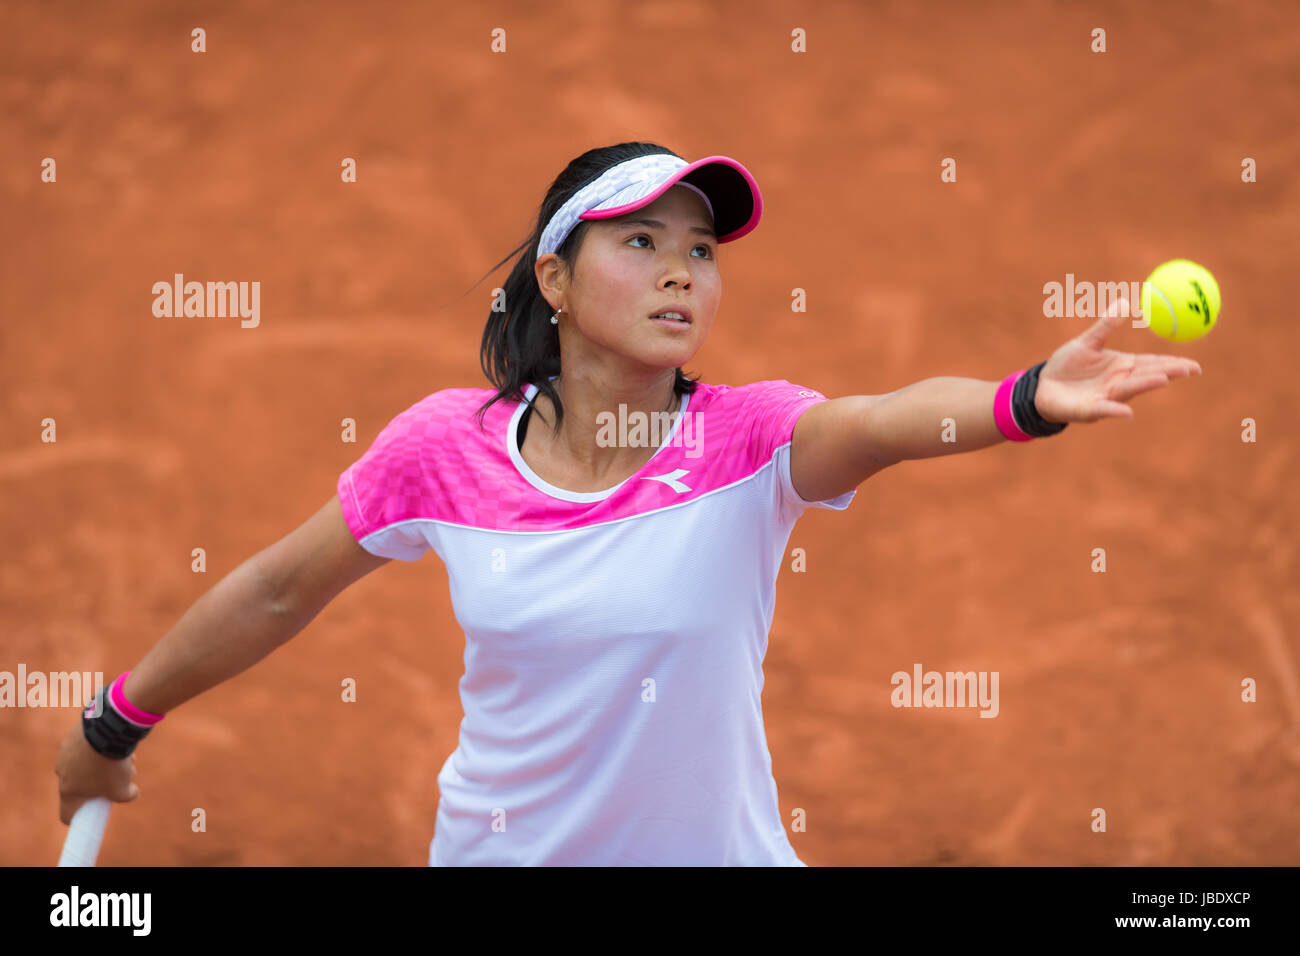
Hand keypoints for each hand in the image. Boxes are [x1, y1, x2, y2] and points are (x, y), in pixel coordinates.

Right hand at [55, 722, 139, 824]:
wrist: (104, 732)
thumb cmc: (110, 766)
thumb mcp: (123, 789)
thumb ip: (127, 796)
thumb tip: (132, 794)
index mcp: (68, 791)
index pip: (66, 814)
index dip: (78, 819)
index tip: (91, 816)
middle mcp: (62, 773)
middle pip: (83, 786)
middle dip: (103, 784)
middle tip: (122, 776)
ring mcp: (65, 754)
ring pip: (87, 765)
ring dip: (104, 765)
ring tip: (126, 758)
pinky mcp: (73, 737)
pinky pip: (87, 747)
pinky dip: (100, 747)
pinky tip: (119, 743)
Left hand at [1033, 301, 1202, 423]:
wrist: (1042, 387)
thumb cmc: (1067, 366)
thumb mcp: (1087, 343)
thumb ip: (1105, 327)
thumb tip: (1125, 302)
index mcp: (1122, 367)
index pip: (1152, 364)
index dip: (1173, 364)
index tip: (1194, 365)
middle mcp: (1119, 383)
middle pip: (1147, 376)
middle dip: (1168, 372)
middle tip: (1190, 369)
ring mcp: (1105, 397)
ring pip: (1129, 390)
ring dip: (1146, 385)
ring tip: (1163, 379)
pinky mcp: (1088, 410)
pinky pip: (1103, 410)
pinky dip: (1115, 410)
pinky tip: (1127, 412)